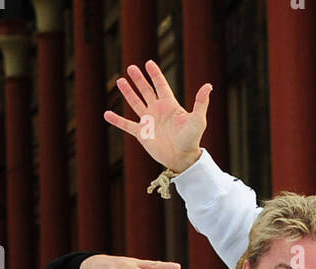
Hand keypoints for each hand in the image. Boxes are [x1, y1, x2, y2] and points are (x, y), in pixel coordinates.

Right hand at [104, 59, 209, 173]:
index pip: (161, 85)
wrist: (183, 159)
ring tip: (120, 81)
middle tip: (131, 67)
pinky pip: (126, 125)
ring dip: (128, 92)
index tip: (148, 63)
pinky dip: (117, 120)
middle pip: (146, 91)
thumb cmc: (192, 139)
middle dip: (139, 79)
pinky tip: (107, 114)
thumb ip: (201, 102)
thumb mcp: (197, 120)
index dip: (155, 74)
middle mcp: (158, 111)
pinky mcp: (142, 134)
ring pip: (136, 103)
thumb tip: (208, 86)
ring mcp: (149, 121)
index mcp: (169, 105)